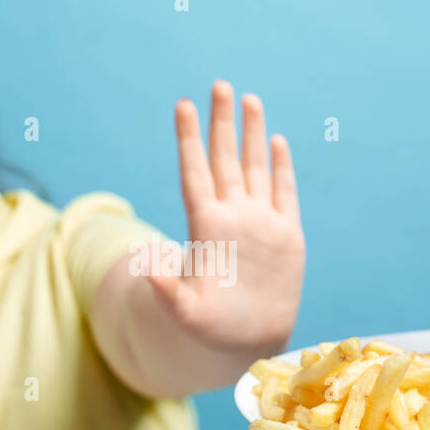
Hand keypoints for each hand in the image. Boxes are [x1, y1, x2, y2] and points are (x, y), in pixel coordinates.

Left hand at [148, 80, 304, 353]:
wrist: (244, 344)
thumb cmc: (209, 330)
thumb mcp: (184, 312)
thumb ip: (167, 290)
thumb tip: (144, 266)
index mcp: (206, 228)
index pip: (196, 173)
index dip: (189, 140)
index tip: (181, 106)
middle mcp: (232, 217)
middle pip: (224, 160)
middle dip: (221, 123)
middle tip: (218, 85)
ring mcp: (259, 223)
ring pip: (254, 168)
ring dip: (251, 134)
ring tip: (248, 98)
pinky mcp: (285, 236)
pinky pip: (284, 192)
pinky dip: (281, 167)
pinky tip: (277, 141)